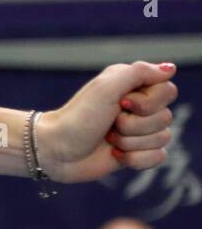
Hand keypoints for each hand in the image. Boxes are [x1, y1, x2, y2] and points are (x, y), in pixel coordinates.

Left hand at [37, 61, 177, 183]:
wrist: (57, 151)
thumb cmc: (78, 117)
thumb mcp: (106, 88)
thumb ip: (138, 73)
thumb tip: (170, 69)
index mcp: (132, 85)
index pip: (167, 91)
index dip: (147, 102)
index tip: (122, 103)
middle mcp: (138, 106)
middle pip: (165, 117)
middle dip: (134, 125)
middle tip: (110, 123)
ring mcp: (138, 130)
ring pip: (162, 138)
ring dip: (131, 142)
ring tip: (108, 138)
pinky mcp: (137, 152)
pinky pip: (158, 157)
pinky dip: (135, 159)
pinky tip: (115, 154)